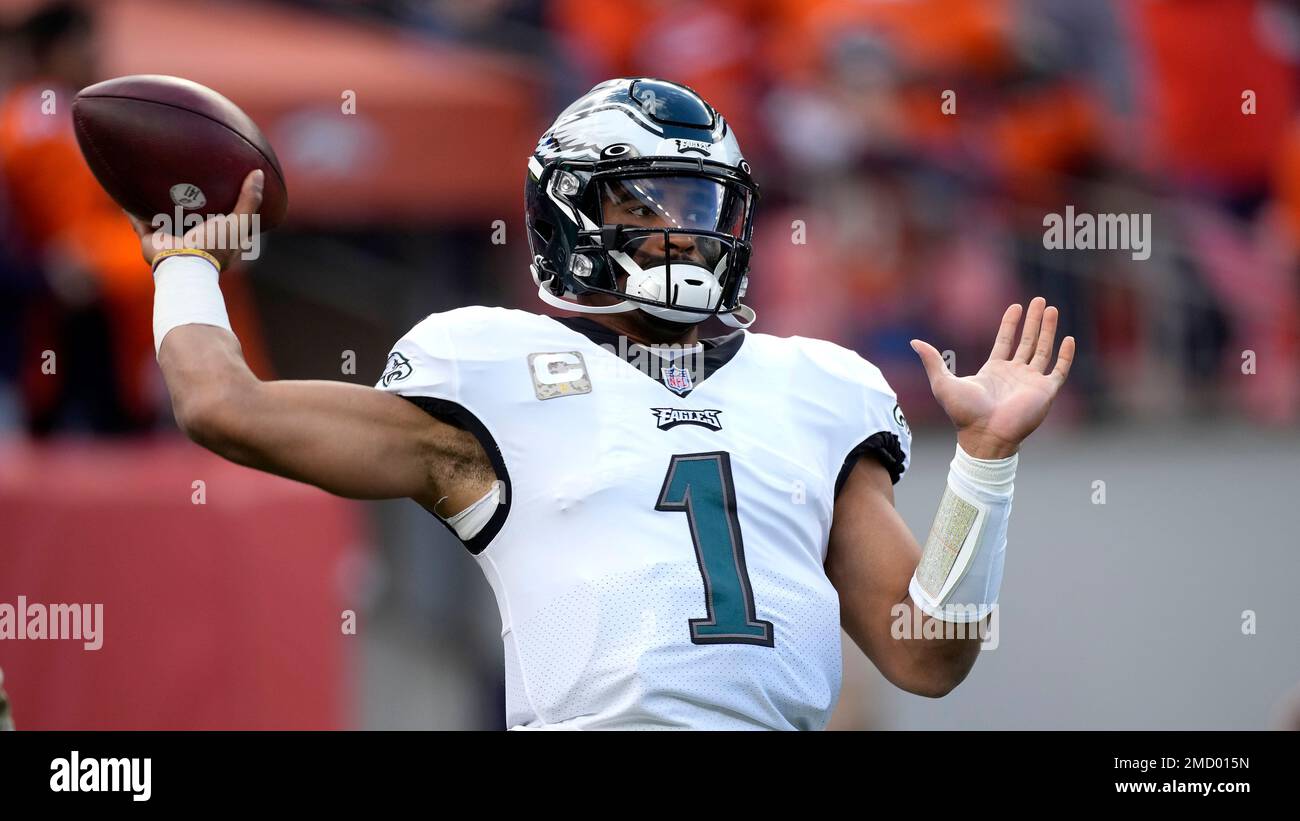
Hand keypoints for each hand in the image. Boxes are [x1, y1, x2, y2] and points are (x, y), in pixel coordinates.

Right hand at [125, 169, 263, 270]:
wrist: (184, 263)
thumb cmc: (214, 246)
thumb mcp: (240, 223)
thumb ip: (250, 200)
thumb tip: (259, 174)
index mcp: (215, 242)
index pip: (220, 224)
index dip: (222, 209)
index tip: (222, 190)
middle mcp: (192, 241)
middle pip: (189, 220)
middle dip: (187, 205)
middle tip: (185, 181)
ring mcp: (170, 241)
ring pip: (163, 220)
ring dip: (158, 206)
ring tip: (155, 183)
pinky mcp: (150, 240)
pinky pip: (138, 221)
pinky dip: (133, 210)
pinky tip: (127, 193)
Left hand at [911, 297, 1074, 458]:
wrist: (985, 435)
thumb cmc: (964, 414)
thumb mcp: (943, 383)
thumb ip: (932, 361)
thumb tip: (914, 342)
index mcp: (994, 371)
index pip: (1005, 341)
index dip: (1010, 324)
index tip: (1016, 306)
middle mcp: (1014, 374)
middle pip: (1027, 341)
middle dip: (1034, 321)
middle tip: (1040, 300)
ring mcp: (1031, 382)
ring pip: (1043, 350)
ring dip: (1048, 330)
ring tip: (1052, 309)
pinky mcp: (1045, 391)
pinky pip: (1059, 370)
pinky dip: (1065, 355)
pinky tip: (1069, 339)